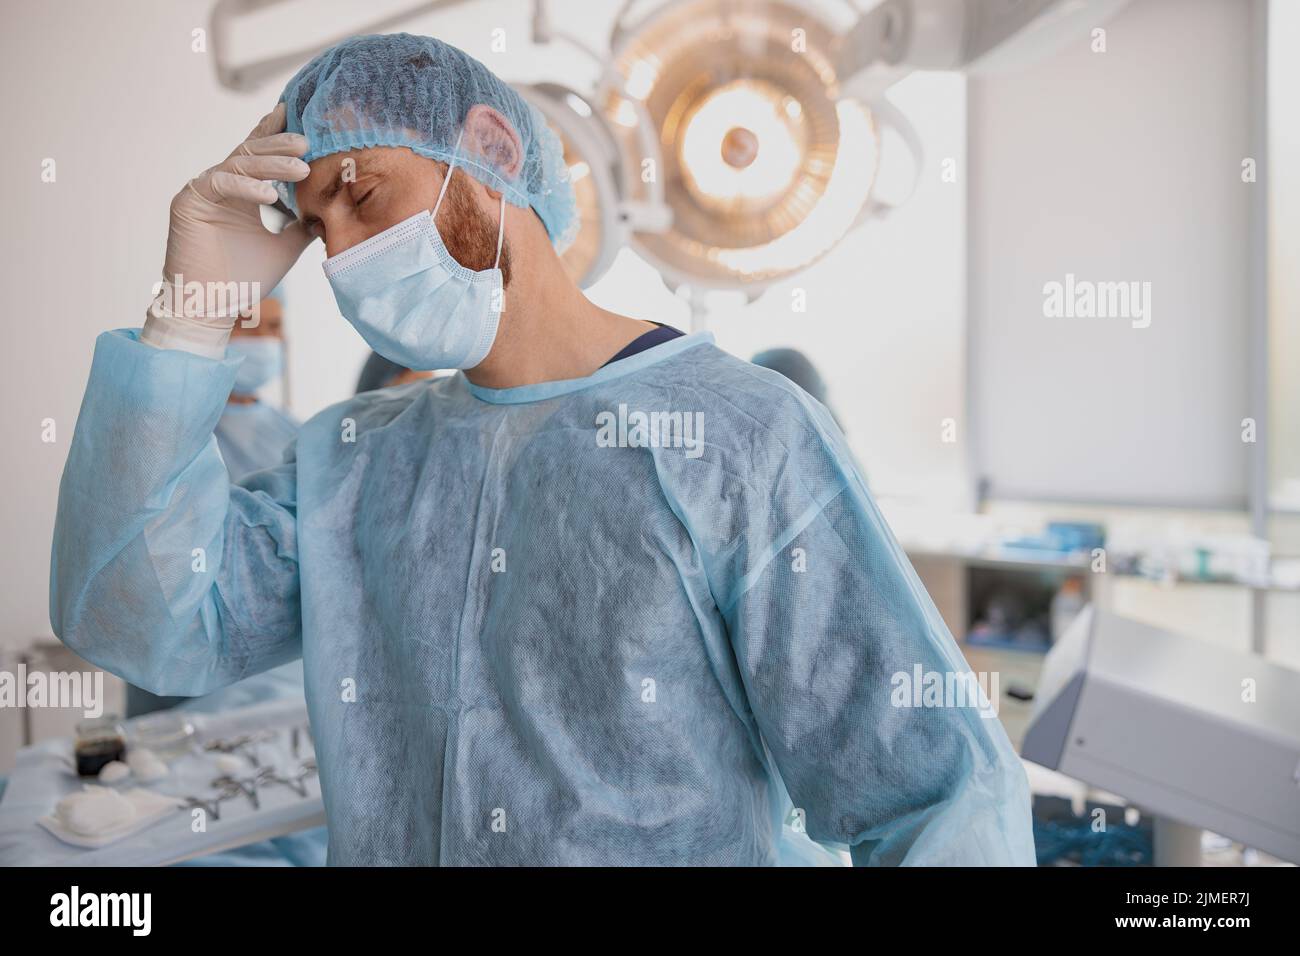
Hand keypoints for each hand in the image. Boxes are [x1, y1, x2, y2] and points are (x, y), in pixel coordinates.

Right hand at [144, 103, 312, 353]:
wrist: (213, 306)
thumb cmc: (245, 279)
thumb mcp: (285, 247)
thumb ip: (302, 225)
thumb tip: (329, 211)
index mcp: (242, 191)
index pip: (260, 155)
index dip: (275, 133)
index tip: (298, 116)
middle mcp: (222, 184)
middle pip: (252, 152)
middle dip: (280, 144)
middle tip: (307, 141)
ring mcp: (203, 190)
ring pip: (239, 164)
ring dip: (270, 164)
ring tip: (300, 167)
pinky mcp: (188, 201)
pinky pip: (220, 184)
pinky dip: (246, 187)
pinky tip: (270, 194)